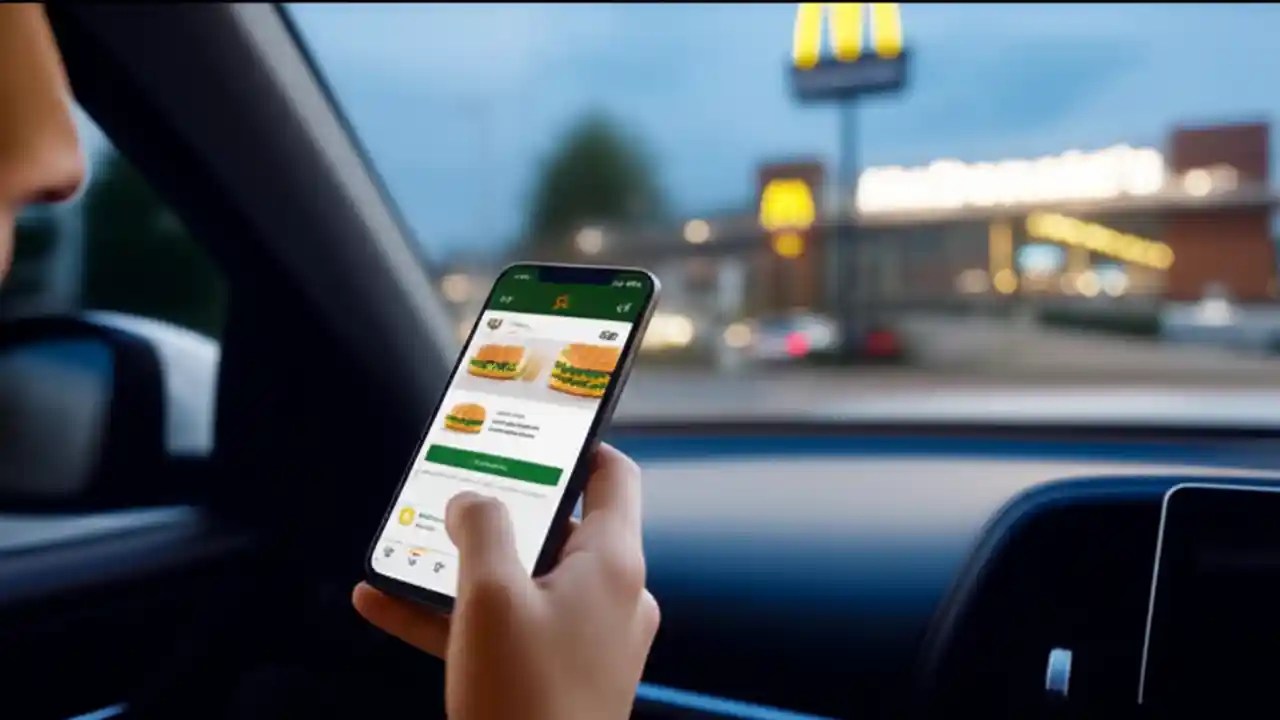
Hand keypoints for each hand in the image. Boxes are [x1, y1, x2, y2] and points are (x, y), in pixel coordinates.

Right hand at [353, 443, 660, 719]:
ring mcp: (586, 640)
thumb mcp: (490, 597)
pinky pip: (504, 630)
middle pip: (556, 529)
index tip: (538, 427)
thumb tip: (472, 500)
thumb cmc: (526, 700)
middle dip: (496, 512)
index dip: (578, 443)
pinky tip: (385, 601)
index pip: (613, 477)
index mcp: (613, 564)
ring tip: (406, 546)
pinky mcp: (557, 675)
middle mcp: (611, 597)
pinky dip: (453, 615)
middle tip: (451, 489)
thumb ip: (481, 530)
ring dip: (462, 566)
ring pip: (521, 582)